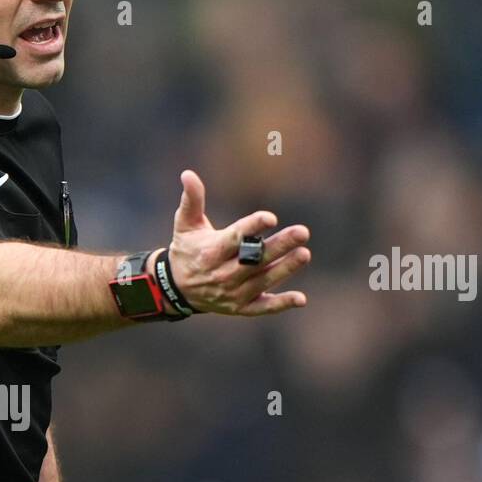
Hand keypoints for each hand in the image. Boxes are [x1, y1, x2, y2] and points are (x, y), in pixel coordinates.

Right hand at [164, 169, 310, 315]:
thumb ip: (192, 199)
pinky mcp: (240, 307)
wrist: (176, 289)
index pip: (234, 239)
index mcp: (210, 252)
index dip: (252, 227)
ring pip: (262, 281)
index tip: (270, 217)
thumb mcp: (185, 224)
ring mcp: (232, 293)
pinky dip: (281, 304)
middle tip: (302, 232)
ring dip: (285, 269)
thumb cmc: (187, 249)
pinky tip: (301, 299)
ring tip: (304, 253)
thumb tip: (188, 174)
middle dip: (278, 246)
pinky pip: (262, 308)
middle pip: (253, 260)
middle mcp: (221, 274)